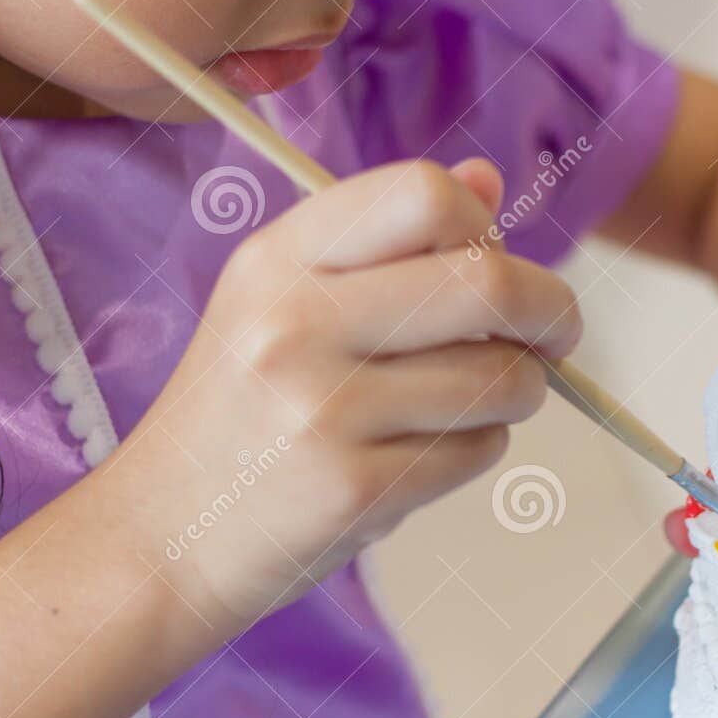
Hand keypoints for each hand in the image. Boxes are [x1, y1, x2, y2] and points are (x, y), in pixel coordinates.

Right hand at [111, 158, 580, 629]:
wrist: (161, 538)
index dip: (485, 226)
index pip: (424, 194)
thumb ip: (388, 239)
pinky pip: (478, 450)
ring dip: (518, 392)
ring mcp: (323, 408)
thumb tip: (488, 178)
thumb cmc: (241, 412)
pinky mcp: (353, 487)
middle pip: (490, 283)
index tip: (495, 260)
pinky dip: (477, 450)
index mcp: (278, 259)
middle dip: (552, 311)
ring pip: (502, 377)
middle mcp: (295, 322)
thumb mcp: (282, 303)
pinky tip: (423, 455)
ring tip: (471, 404)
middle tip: (556, 336)